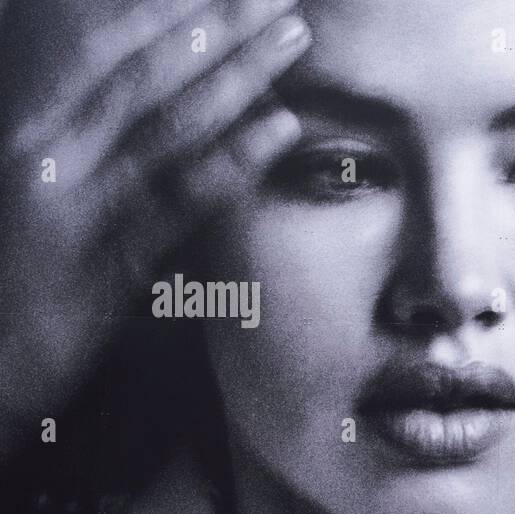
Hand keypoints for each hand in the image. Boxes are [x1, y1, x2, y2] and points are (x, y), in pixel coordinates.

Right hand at [0, 0, 311, 461]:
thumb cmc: (9, 291)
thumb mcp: (40, 208)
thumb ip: (85, 159)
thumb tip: (149, 122)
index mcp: (34, 142)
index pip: (101, 62)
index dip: (160, 21)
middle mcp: (52, 161)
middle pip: (145, 81)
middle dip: (216, 33)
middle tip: (278, 1)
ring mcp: (79, 212)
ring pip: (168, 128)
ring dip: (238, 78)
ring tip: (292, 39)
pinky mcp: (108, 266)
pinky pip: (180, 202)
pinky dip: (232, 159)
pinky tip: (281, 127)